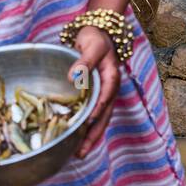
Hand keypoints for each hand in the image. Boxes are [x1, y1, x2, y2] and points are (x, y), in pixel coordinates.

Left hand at [69, 26, 120, 159]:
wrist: (99, 32)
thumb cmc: (95, 38)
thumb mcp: (91, 45)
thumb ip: (84, 61)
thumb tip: (73, 76)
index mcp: (111, 77)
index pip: (105, 97)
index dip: (97, 110)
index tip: (87, 123)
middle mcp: (110, 89)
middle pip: (104, 116)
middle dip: (93, 135)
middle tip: (81, 153)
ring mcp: (105, 94)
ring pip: (100, 119)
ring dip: (91, 136)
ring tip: (79, 153)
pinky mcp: (97, 95)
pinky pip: (94, 115)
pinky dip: (87, 128)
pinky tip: (77, 138)